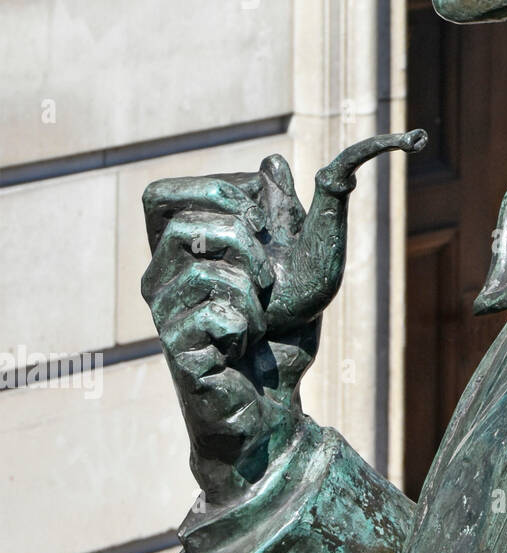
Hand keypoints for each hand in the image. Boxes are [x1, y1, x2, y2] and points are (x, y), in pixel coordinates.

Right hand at [141, 155, 316, 503]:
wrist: (282, 391)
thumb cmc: (289, 324)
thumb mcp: (302, 255)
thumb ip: (289, 207)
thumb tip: (271, 161)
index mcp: (178, 248)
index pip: (162, 193)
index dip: (216, 193)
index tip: (258, 222)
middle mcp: (159, 277)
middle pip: (180, 225)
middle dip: (242, 239)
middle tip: (262, 272)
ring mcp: (163, 316)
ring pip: (204, 271)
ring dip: (253, 291)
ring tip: (257, 317)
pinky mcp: (177, 351)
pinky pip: (214, 315)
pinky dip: (247, 325)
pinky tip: (242, 344)